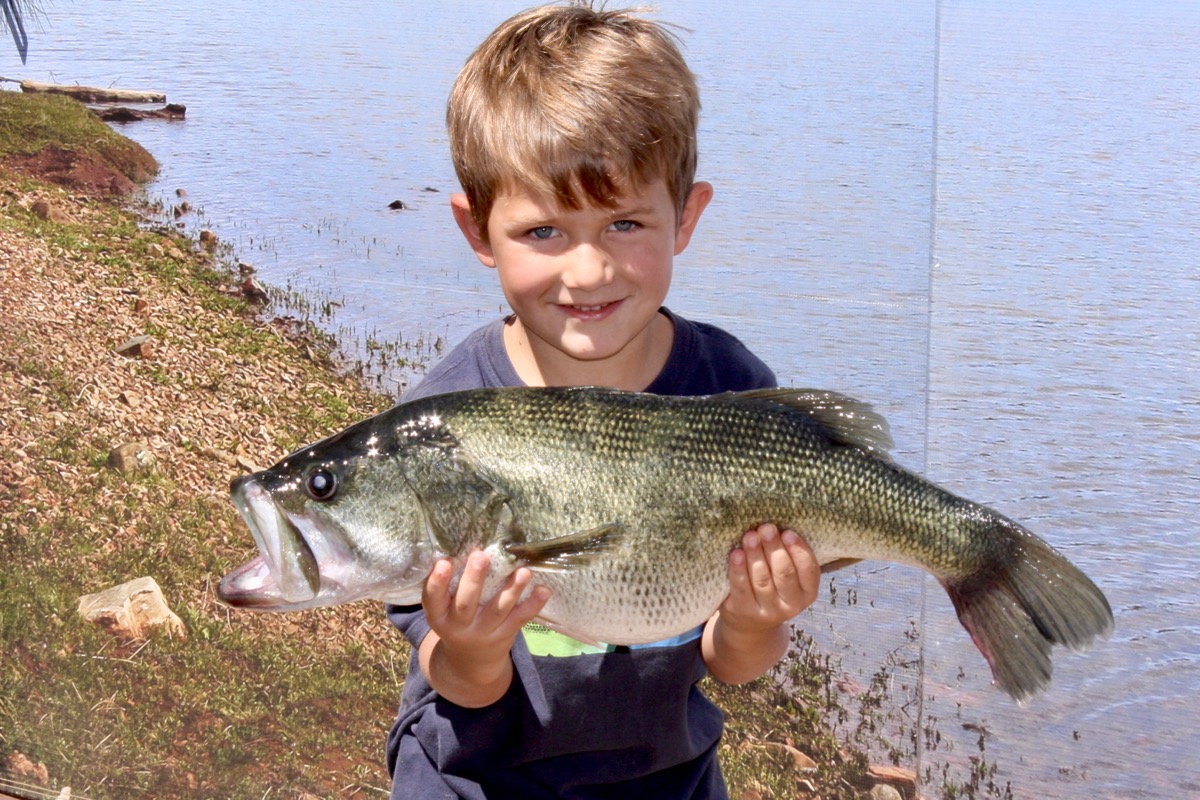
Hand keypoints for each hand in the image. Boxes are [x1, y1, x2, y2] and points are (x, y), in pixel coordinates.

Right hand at [419, 550, 549, 707]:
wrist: (469, 664)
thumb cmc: (456, 621)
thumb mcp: (444, 610)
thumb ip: (449, 586)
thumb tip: (459, 543)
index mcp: (439, 616)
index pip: (433, 599)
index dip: (437, 582)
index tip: (443, 563)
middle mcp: (459, 626)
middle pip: (466, 603)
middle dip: (474, 579)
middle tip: (481, 556)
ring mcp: (484, 632)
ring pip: (497, 610)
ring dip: (511, 590)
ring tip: (523, 571)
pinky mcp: (505, 634)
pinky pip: (520, 619)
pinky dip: (533, 605)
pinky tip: (544, 590)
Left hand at [701, 523, 819, 683]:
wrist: (750, 624)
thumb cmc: (773, 587)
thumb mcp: (789, 578)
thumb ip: (789, 556)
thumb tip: (779, 523)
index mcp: (807, 593)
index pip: (809, 571)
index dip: (799, 550)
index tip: (788, 532)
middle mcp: (790, 605)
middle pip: (784, 573)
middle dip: (774, 548)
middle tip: (766, 528)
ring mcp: (766, 611)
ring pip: (762, 579)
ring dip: (756, 555)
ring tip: (750, 536)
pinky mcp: (743, 611)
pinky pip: (741, 587)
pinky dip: (738, 569)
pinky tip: (736, 553)